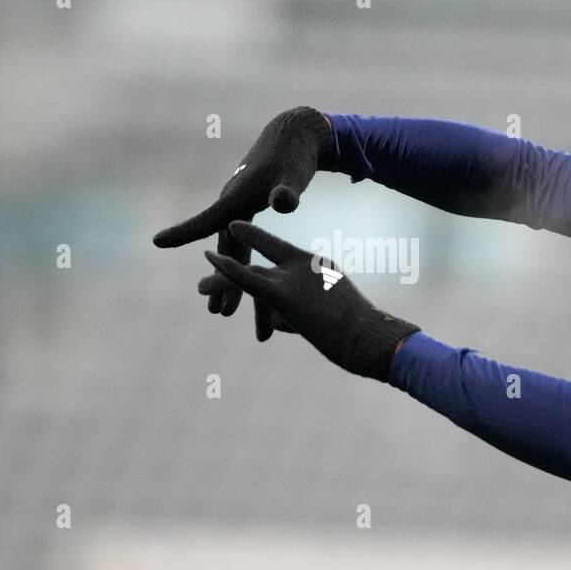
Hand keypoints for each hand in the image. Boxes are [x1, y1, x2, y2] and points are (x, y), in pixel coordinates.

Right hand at [153, 106, 334, 329]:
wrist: (295, 136)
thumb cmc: (295, 156)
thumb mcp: (295, 174)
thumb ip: (289, 191)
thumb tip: (282, 203)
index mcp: (237, 198)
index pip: (207, 220)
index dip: (183, 232)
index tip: (156, 241)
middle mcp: (232, 204)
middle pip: (222, 249)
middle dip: (221, 281)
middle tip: (218, 313)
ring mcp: (239, 208)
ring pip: (232, 250)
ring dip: (231, 278)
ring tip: (226, 310)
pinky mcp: (249, 210)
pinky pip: (242, 243)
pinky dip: (243, 263)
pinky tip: (246, 280)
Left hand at [198, 221, 419, 380]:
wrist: (371, 337)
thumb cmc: (360, 335)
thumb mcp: (322, 320)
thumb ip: (293, 317)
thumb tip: (275, 324)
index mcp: (317, 266)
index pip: (282, 253)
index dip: (259, 241)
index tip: (238, 232)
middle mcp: (304, 265)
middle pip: (261, 261)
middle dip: (235, 267)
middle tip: (211, 261)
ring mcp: (293, 278)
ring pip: (249, 274)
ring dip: (222, 280)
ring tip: (200, 288)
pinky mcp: (283, 295)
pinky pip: (248, 281)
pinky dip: (227, 273)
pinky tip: (209, 269)